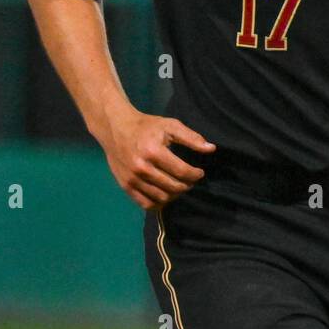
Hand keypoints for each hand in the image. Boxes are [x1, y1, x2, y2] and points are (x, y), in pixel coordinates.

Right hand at [101, 109, 215, 209]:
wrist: (116, 128)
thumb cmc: (147, 126)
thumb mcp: (170, 125)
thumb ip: (191, 138)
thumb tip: (211, 149)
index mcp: (153, 151)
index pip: (182, 171)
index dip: (195, 175)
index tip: (200, 173)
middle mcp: (141, 168)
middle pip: (173, 186)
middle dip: (187, 185)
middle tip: (190, 180)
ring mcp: (132, 179)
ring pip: (161, 197)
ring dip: (175, 195)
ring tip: (179, 186)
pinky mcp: (125, 186)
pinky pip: (146, 204)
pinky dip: (159, 203)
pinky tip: (165, 194)